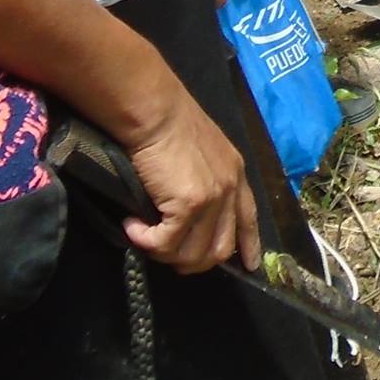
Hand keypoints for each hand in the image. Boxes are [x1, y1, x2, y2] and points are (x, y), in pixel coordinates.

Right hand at [122, 90, 260, 272]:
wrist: (157, 112)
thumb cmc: (172, 125)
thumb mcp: (204, 152)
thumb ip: (206, 180)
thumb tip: (188, 213)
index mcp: (236, 175)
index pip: (248, 219)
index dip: (248, 247)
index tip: (248, 266)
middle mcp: (231, 188)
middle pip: (219, 249)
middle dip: (192, 261)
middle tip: (165, 253)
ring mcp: (213, 198)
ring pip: (193, 254)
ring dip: (165, 254)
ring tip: (145, 238)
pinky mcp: (189, 204)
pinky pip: (166, 243)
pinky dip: (145, 242)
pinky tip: (131, 226)